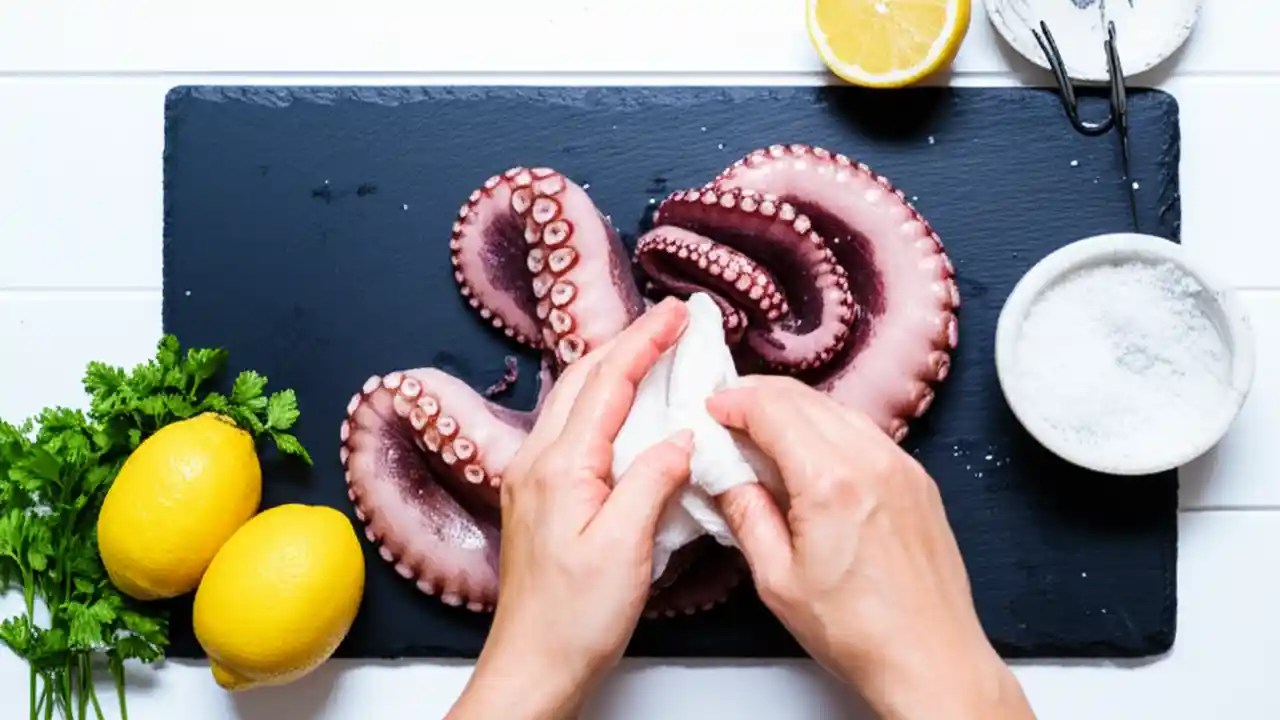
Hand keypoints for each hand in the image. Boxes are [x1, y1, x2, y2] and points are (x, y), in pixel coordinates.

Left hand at [447, 297, 693, 719]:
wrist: (532, 664)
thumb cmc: (574, 619)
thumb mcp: (626, 548)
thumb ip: (654, 481)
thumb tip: (682, 437)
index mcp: (559, 466)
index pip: (608, 382)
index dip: (646, 341)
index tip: (678, 313)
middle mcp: (537, 461)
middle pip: (584, 379)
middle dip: (629, 342)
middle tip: (673, 321)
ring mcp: (533, 477)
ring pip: (575, 400)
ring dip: (615, 368)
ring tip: (655, 351)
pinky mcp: (539, 496)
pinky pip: (573, 429)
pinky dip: (605, 404)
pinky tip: (628, 410)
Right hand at [708, 376, 1034, 719]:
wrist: (929, 658)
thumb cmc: (859, 631)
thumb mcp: (776, 579)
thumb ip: (745, 514)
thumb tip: (724, 476)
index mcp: (830, 482)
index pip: (772, 409)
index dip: (735, 401)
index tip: (712, 409)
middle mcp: (872, 461)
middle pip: (805, 398)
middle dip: (760, 396)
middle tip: (730, 413)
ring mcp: (902, 466)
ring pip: (838, 409)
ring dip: (796, 408)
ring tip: (765, 431)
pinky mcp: (918, 480)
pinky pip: (866, 432)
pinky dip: (830, 427)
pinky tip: (811, 453)